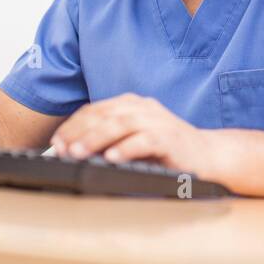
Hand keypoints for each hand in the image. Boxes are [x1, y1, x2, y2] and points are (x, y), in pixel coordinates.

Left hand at [50, 94, 229, 178]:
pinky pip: (145, 140)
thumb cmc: (168, 150)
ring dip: (96, 139)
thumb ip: (110, 140)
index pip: (96, 110)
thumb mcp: (134, 140)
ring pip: (121, 124)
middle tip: (61, 148)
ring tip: (78, 153)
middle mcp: (144, 108)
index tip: (55, 142)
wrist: (209, 155)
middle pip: (104, 114)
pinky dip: (126, 148)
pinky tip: (111, 158)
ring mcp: (158, 121)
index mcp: (132, 105)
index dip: (73, 125)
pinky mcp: (171, 138)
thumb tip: (74, 150)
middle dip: (79, 132)